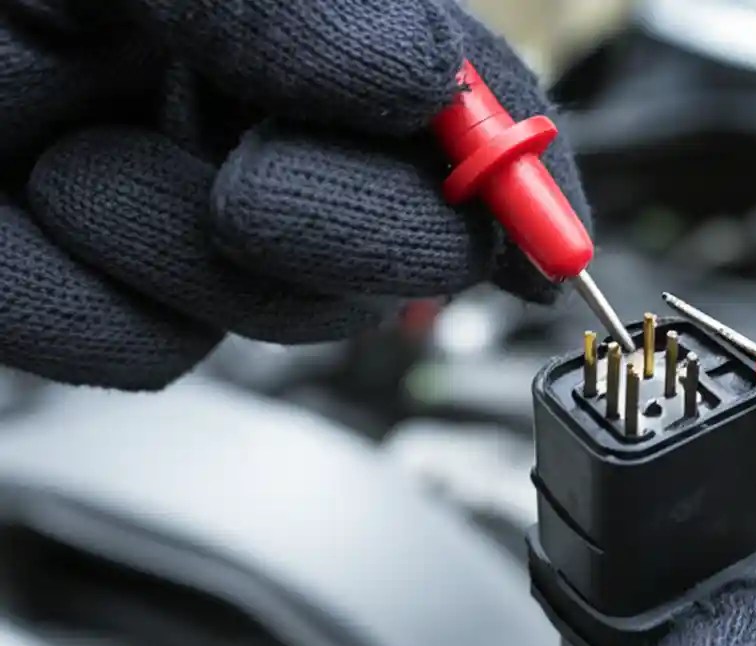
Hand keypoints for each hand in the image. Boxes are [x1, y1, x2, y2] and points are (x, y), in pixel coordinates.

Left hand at [0, 0, 585, 389]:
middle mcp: (250, 121)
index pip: (457, 101)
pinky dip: (75, 304)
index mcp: (290, 32)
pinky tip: (14, 225)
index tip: (554, 232)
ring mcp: (181, 217)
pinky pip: (144, 354)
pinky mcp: (95, 300)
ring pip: (277, 310)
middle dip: (348, 232)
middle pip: (401, 239)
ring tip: (61, 161)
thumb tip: (427, 85)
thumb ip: (301, 9)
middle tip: (258, 196)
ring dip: (174, 250)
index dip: (521, 171)